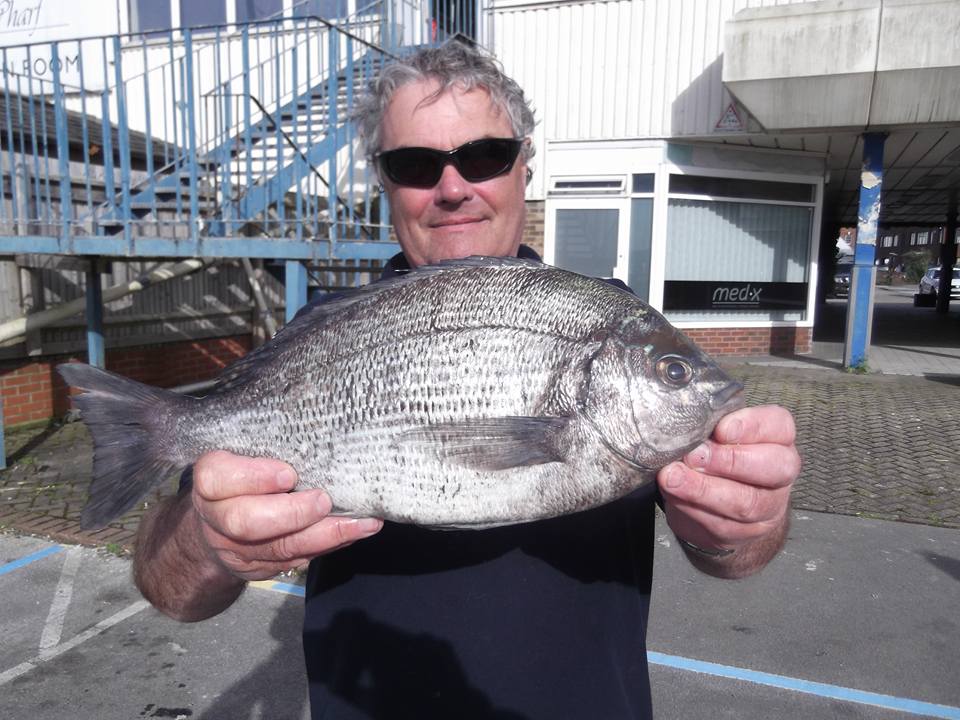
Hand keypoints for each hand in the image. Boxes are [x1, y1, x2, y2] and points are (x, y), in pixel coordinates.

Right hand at [192, 450, 382, 580]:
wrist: (218, 522)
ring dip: (325, 536)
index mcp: (210, 480)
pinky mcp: (256, 568)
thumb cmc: (243, 475)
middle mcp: (216, 517)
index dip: (254, 477)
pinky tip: (353, 532)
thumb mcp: (244, 452)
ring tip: (362, 523)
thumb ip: (270, 444)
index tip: (289, 474)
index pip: (218, 479)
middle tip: (324, 500)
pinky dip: (328, 546)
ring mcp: (234, 548)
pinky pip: (294, 561)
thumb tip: (322, 423)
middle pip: (245, 522)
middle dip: (292, 513)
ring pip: (277, 548)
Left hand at [656, 405, 798, 575]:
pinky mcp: (749, 533)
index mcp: (777, 437)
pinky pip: (724, 525)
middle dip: (729, 461)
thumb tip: (679, 427)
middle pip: (774, 467)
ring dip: (704, 490)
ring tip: (673, 478)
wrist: (717, 505)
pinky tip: (675, 496)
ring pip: (747, 502)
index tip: (720, 430)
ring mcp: (770, 505)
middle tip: (693, 456)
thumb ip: (705, 427)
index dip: (750, 426)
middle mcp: (781, 471)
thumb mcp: (712, 434)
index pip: (778, 425)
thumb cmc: (714, 457)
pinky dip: (694, 509)